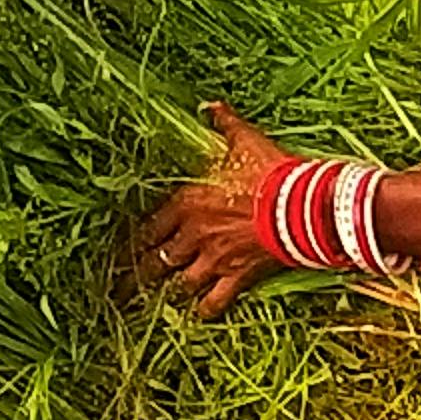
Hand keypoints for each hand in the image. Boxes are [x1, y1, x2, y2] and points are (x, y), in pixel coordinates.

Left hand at [128, 103, 318, 319]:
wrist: (300, 204)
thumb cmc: (269, 171)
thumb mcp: (243, 141)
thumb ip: (223, 123)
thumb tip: (211, 104)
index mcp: (189, 202)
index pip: (151, 227)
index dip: (136, 242)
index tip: (122, 252)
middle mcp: (195, 234)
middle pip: (157, 261)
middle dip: (138, 276)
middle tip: (120, 290)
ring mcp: (215, 259)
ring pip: (180, 284)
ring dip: (167, 293)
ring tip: (152, 305)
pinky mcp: (238, 275)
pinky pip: (215, 301)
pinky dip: (204, 310)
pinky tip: (196, 315)